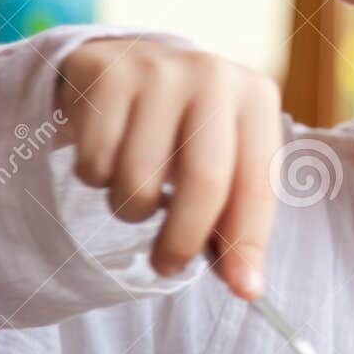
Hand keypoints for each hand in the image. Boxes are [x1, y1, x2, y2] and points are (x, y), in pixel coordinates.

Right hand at [54, 37, 280, 298]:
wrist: (125, 65)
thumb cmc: (184, 129)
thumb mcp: (224, 158)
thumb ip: (235, 219)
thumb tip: (245, 284)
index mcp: (255, 97)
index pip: (257, 183)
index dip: (248, 241)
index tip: (243, 288)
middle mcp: (212, 75)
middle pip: (204, 183)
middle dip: (183, 241)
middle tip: (167, 265)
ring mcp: (156, 71)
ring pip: (139, 182)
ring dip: (131, 207)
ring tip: (137, 183)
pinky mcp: (105, 75)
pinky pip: (95, 165)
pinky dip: (97, 179)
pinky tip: (110, 153)